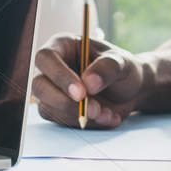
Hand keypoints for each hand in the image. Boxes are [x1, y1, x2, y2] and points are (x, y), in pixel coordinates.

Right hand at [31, 34, 149, 127]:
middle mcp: (52, 68)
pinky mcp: (58, 109)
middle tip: (94, 110)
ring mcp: (53, 90)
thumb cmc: (122, 69)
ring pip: (49, 107)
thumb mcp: (122, 62)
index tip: (81, 93)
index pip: (46, 58)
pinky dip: (86, 124)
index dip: (60, 76)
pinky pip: (62, 121)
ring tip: (108, 113)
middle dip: (65, 102)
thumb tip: (88, 82)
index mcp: (62, 46)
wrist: (131, 90)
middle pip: (39, 86)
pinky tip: (106, 117)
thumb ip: (107, 68)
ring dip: (78, 116)